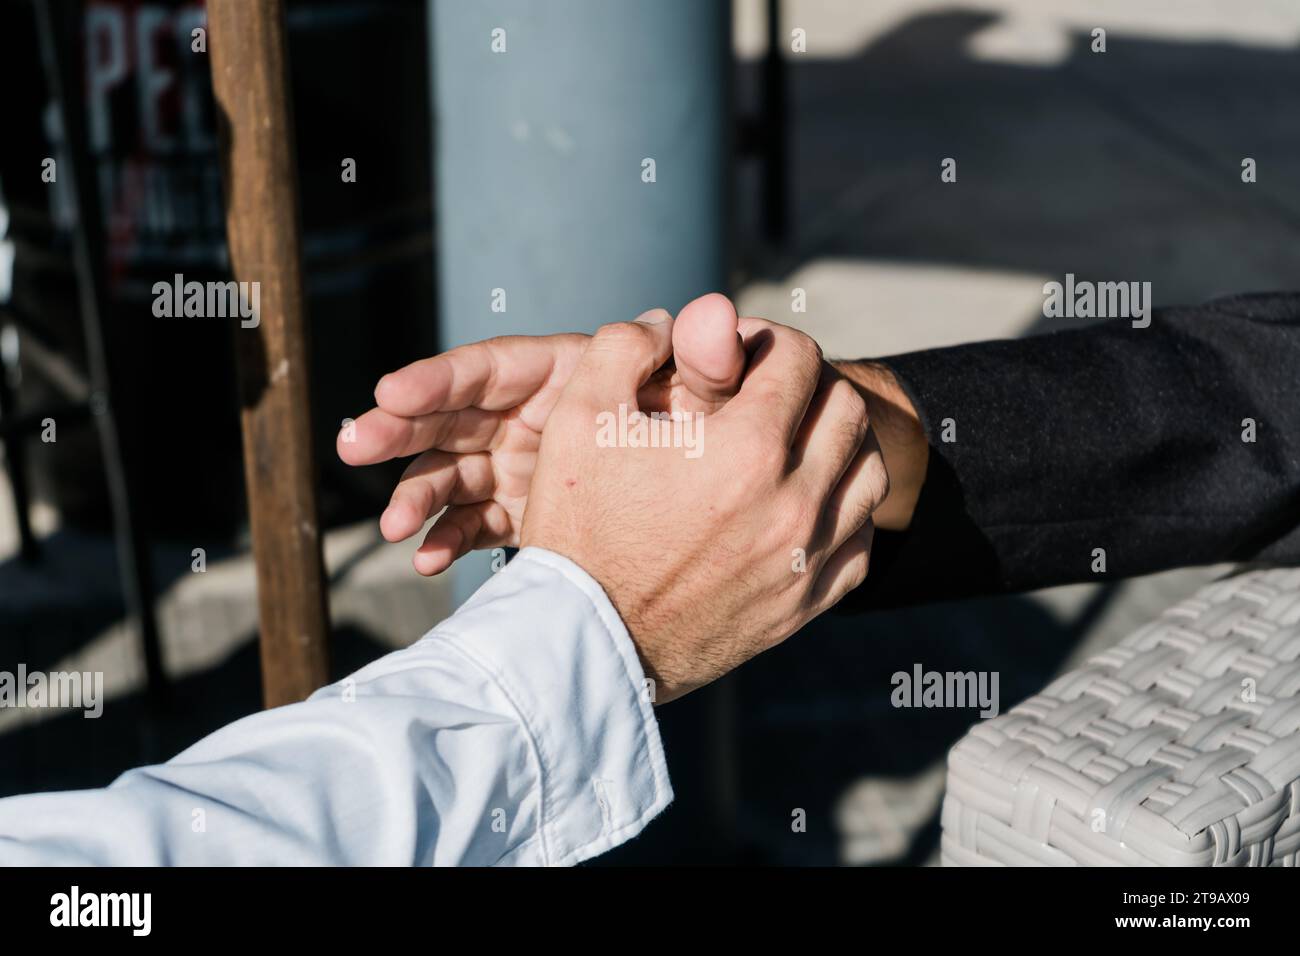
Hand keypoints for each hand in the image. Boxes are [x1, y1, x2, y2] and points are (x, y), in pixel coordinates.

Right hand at [337, 294, 745, 574]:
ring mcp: (525, 467)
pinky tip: (430, 561)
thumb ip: (700, 363)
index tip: (389, 390)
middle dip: (402, 428)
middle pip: (454, 415)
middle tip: (354, 444)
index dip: (441, 375)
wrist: (711, 528)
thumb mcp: (701, 404)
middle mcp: (533, 416)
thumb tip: (718, 311)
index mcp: (564, 376)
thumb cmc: (711, 447)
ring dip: (418, 495)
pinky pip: (477, 522)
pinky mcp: (526, 514)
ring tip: (393, 527)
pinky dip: (452, 539)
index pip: (492, 367)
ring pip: (456, 472)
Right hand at [520, 314, 888, 701]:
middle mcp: (792, 503)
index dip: (767, 340)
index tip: (739, 355)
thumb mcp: (577, 420)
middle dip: (808, 385)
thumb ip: (624, 346)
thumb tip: (670, 320)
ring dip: (837, 443)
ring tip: (791, 444)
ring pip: (868, 472)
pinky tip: (799, 503)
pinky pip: (860, 539)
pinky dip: (842, 509)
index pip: (799, 358)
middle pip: (845, 409)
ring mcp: (805, 559)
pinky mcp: (805, 603)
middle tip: (765, 394)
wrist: (583, 642)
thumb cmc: (577, 529)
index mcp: (746, 449)